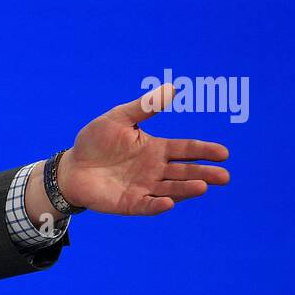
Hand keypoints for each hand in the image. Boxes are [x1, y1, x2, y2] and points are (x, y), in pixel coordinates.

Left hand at [59, 82, 229, 215]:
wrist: (70, 167)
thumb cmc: (94, 142)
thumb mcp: (118, 119)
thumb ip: (144, 107)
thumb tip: (171, 89)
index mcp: (155, 149)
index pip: (186, 150)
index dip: (204, 151)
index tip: (224, 153)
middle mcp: (154, 170)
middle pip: (185, 172)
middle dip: (204, 174)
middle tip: (224, 176)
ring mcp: (143, 188)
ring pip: (171, 189)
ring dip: (186, 189)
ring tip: (202, 187)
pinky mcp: (129, 203)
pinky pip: (147, 205)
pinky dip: (158, 205)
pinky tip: (169, 202)